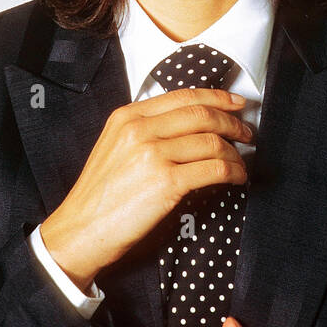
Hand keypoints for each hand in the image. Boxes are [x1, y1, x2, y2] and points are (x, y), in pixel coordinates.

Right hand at [40, 87, 252, 288]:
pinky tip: (236, 178)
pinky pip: (214, 169)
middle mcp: (140, 129)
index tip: (235, 103)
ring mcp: (153, 155)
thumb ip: (146, 130)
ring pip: (212, 142)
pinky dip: (233, 172)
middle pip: (202, 115)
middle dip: (232, 122)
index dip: (216, 97)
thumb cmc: (101, 196)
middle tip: (247, 132)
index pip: (183, 96)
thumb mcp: (115, 147)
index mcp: (127, 116)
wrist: (80, 230)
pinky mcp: (166, 183)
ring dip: (234, 153)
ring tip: (240, 162)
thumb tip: (191, 126)